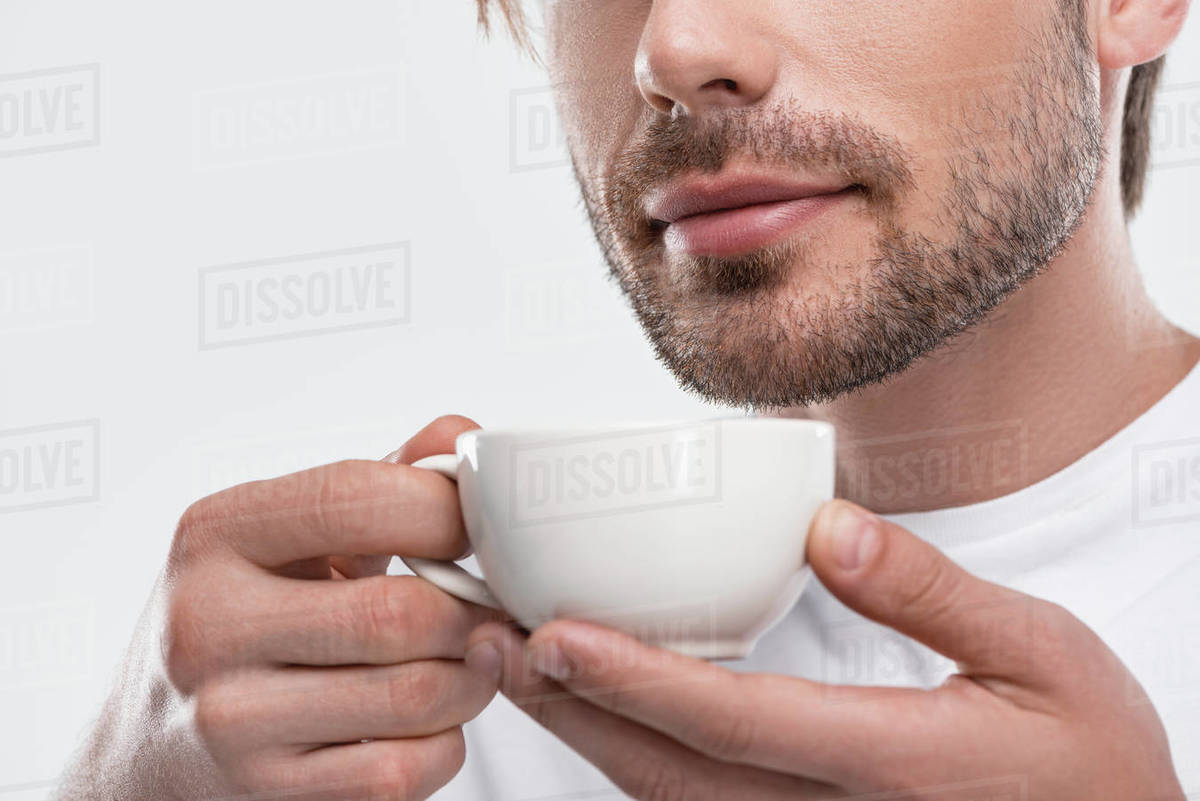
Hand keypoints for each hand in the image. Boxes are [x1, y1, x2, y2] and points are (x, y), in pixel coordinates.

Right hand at [53, 415, 506, 800]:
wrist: (155, 744)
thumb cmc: (249, 614)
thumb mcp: (289, 536)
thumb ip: (382, 481)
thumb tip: (466, 438)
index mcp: (216, 533)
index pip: (359, 497)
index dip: (448, 509)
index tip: (478, 528)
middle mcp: (207, 624)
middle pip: (400, 613)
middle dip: (472, 610)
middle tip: (487, 606)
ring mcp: (231, 720)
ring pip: (418, 695)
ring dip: (471, 678)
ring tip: (464, 660)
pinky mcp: (266, 794)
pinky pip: (406, 770)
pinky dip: (443, 743)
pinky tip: (423, 722)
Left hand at [468, 500, 1185, 800]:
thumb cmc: (1088, 760)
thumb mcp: (1044, 656)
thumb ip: (932, 592)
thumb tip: (830, 528)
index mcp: (891, 760)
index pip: (736, 719)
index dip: (635, 678)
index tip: (553, 634)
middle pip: (668, 771)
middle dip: (571, 707)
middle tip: (491, 635)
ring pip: (670, 796)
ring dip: (586, 731)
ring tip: (519, 662)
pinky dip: (635, 752)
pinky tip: (602, 703)